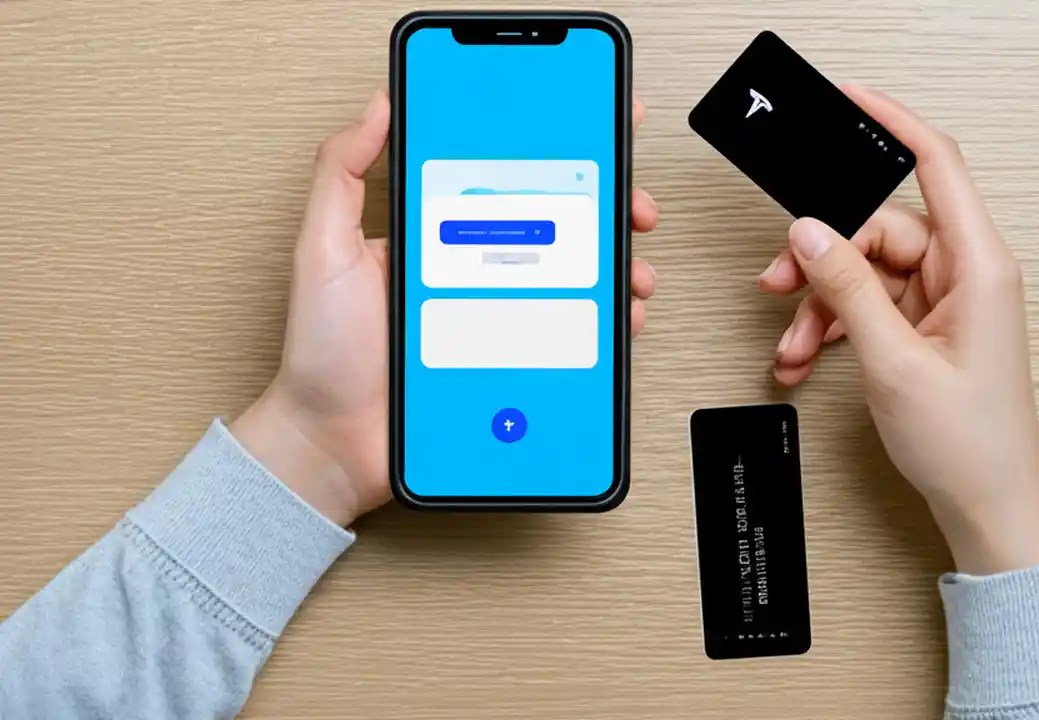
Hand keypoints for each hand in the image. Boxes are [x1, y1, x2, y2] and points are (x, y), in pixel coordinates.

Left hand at [232, 91, 659, 526]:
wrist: (333, 445)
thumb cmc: (322, 354)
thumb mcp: (322, 249)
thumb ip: (341, 173)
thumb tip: (378, 106)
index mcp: (438, 235)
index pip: (505, 180)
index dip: (554, 155)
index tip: (593, 132)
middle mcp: (476, 271)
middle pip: (556, 227)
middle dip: (605, 210)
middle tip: (632, 208)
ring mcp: (500, 319)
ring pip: (574, 282)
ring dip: (615, 269)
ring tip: (631, 272)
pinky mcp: (514, 364)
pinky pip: (570, 341)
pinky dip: (604, 330)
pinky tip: (617, 323)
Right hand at [757, 85, 1038, 573]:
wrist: (988, 505)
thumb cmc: (969, 443)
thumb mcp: (892, 360)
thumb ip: (847, 289)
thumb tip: (810, 232)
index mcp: (979, 266)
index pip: (937, 164)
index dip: (892, 121)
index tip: (848, 97)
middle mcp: (965, 274)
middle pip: (880, 228)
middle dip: (824, 257)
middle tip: (780, 285)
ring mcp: (945, 301)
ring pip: (865, 270)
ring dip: (822, 304)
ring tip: (796, 345)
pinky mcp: (927, 326)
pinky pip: (869, 304)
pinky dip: (834, 325)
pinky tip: (809, 355)